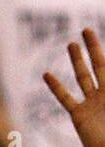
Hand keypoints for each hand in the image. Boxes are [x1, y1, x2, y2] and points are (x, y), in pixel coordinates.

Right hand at [44, 28, 104, 146]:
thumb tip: (97, 73)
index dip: (103, 52)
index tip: (95, 34)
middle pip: (99, 65)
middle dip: (94, 47)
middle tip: (87, 30)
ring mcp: (93, 104)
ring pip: (83, 76)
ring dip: (77, 60)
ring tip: (71, 44)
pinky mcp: (79, 117)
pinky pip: (65, 98)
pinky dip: (56, 86)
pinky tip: (47, 75)